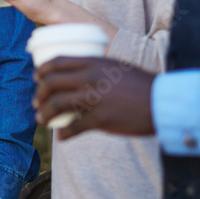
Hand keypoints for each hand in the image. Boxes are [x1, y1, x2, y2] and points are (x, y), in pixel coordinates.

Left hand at [33, 56, 155, 139]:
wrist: (163, 101)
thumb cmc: (142, 85)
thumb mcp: (116, 67)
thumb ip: (97, 70)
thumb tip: (79, 78)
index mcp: (93, 62)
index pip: (57, 62)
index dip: (42, 70)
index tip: (36, 78)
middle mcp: (90, 77)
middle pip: (53, 83)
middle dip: (40, 94)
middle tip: (36, 102)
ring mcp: (95, 98)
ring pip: (58, 104)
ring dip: (45, 113)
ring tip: (42, 119)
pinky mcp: (101, 118)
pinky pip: (74, 127)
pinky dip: (63, 133)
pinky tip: (61, 136)